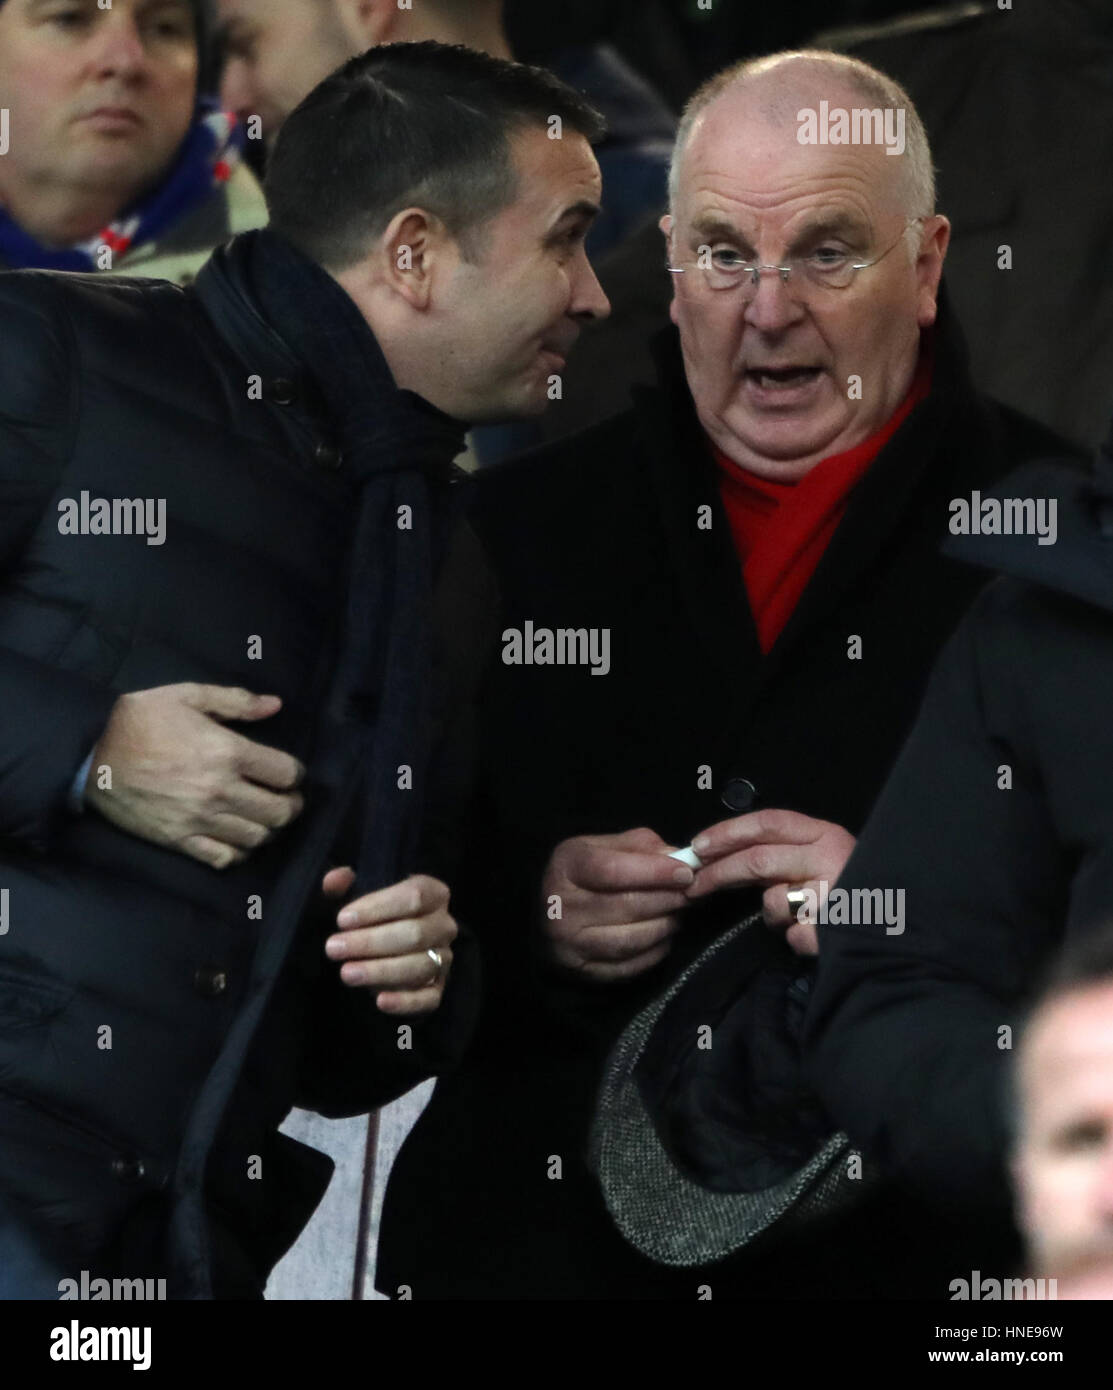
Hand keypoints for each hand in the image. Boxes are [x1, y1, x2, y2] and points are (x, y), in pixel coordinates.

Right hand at [85, 683, 304, 869]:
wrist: (91, 751)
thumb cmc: (141, 718)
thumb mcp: (189, 696)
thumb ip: (237, 701)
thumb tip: (275, 706)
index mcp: (227, 751)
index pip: (286, 773)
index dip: (295, 774)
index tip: (288, 773)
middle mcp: (219, 790)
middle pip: (280, 812)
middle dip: (291, 805)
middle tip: (285, 799)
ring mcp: (199, 819)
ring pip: (257, 838)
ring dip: (267, 829)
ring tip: (262, 817)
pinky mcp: (179, 840)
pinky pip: (224, 858)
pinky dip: (239, 852)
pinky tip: (237, 839)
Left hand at [322, 869, 456, 1013]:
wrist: (390, 944)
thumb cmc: (376, 913)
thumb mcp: (360, 891)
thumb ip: (344, 883)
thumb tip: (332, 880)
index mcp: (434, 893)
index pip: (414, 896)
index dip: (377, 908)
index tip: (342, 919)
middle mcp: (444, 925)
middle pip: (414, 933)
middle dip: (370, 942)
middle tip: (333, 948)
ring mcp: (444, 958)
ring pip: (420, 966)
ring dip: (380, 971)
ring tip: (346, 973)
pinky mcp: (438, 988)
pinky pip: (428, 998)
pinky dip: (405, 1002)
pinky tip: (380, 1001)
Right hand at [541, 828, 693, 981]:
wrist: (551, 917)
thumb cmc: (586, 876)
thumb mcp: (603, 847)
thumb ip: (640, 846)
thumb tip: (677, 859)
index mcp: (565, 867)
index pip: (612, 870)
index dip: (654, 872)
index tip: (686, 873)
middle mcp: (560, 907)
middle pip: (626, 905)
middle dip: (667, 899)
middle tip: (691, 893)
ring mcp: (569, 944)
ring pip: (631, 939)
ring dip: (665, 926)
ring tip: (678, 913)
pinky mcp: (583, 971)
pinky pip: (631, 966)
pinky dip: (656, 951)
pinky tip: (664, 936)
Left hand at [687, 810, 856, 955]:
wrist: (898, 922)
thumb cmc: (848, 887)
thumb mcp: (820, 856)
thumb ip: (781, 852)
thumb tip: (719, 857)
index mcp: (824, 833)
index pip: (768, 823)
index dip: (729, 832)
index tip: (698, 846)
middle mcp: (831, 856)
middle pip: (759, 860)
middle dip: (719, 874)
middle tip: (692, 886)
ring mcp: (835, 893)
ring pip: (774, 902)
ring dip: (770, 914)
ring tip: (789, 917)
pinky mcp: (838, 929)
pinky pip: (794, 936)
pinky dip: (793, 940)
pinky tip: (811, 935)